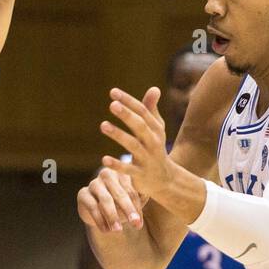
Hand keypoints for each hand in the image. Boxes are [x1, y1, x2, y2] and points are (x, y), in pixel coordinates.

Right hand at [77, 164, 144, 233]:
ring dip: (112, 216)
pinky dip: (100, 220)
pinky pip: (92, 207)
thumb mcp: (132, 201)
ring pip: (105, 200)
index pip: (131, 190)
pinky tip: (106, 231)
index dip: (136, 207)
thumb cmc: (120, 204)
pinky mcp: (83, 194)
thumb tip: (146, 196)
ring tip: (119, 230)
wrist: (98, 210)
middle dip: (128, 210)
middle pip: (119, 194)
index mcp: (122, 173)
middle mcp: (107, 175)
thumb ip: (140, 198)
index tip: (139, 222)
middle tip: (134, 223)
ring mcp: (94, 183)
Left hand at [100, 86, 171, 200]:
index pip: (142, 112)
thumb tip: (154, 88)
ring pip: (133, 145)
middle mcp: (153, 141)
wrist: (165, 179)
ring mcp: (147, 158)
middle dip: (127, 115)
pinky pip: (128, 170)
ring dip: (118, 135)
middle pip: (140, 126)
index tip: (113, 92)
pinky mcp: (140, 174)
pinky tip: (104, 160)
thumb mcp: (156, 129)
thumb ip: (151, 110)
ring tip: (103, 125)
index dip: (128, 101)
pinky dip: (117, 165)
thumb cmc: (155, 149)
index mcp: (155, 129)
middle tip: (112, 104)